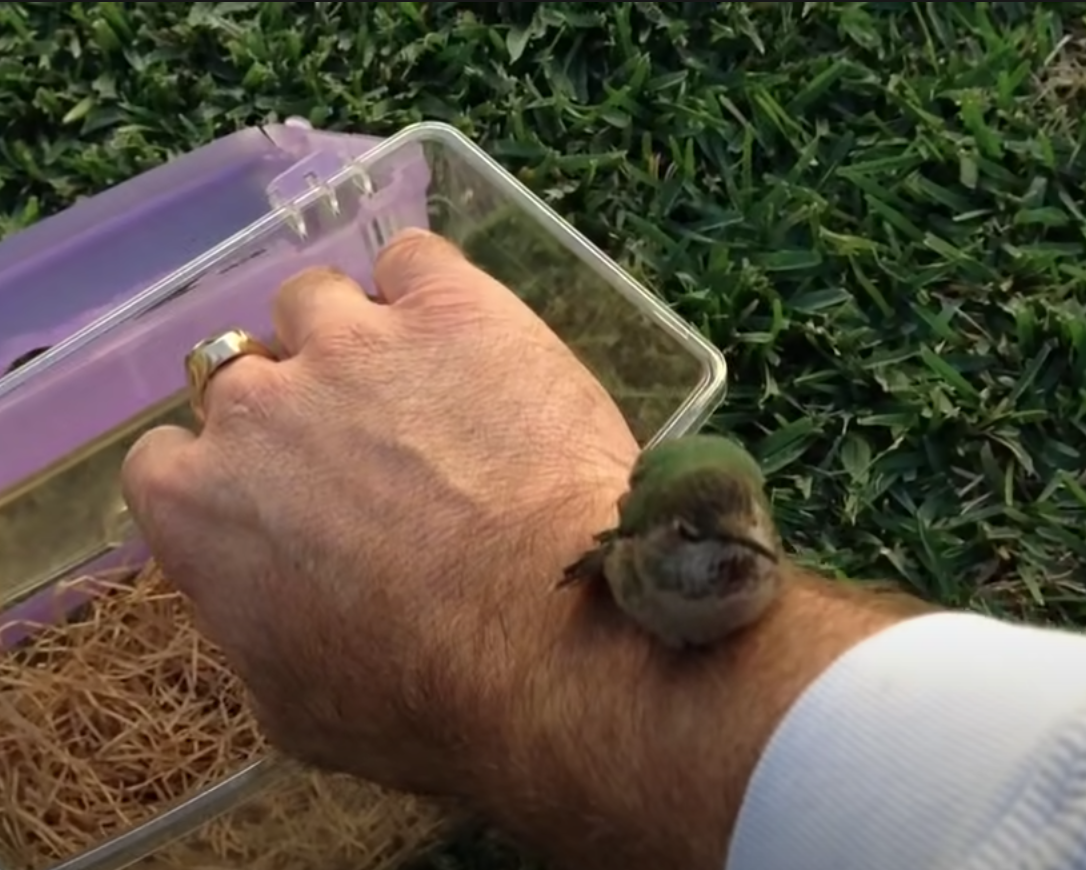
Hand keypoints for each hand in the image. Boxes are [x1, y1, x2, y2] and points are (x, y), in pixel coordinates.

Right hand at [120, 228, 638, 795]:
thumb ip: (251, 626)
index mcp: (199, 501)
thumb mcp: (296, 706)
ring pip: (317, 301)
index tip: (276, 501)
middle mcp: (258, 403)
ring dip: (350, 337)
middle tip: (361, 451)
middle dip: (289, 408)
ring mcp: (355, 343)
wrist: (553, 643)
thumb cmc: (422, 698)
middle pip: (243, 372)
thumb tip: (258, 596)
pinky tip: (462, 331)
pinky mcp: (452, 306)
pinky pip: (414, 261)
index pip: (169, 460)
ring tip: (417, 384)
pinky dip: (428, 290)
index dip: (225, 479)